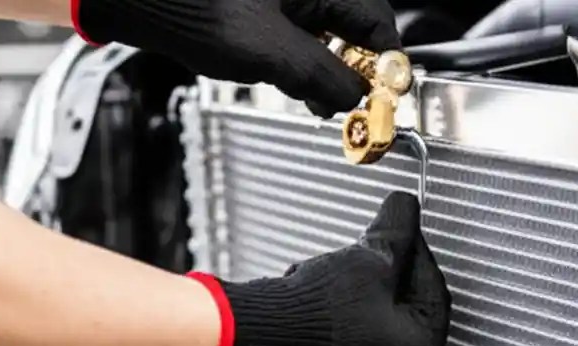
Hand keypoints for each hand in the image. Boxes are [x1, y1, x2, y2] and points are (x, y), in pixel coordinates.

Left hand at [75, 0, 399, 115]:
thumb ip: (324, 78)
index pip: (379, 24)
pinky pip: (298, 26)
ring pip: (325, 28)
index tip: (382, 99)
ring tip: (313, 96)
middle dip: (353, 68)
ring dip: (325, 65)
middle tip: (345, 104)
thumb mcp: (271, 55)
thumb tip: (356, 97)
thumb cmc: (193, 9)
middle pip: (355, 25)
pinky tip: (286, 76)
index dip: (384, 67)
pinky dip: (299, 53)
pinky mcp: (262, 2)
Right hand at [175, 192, 450, 345]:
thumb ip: (396, 230)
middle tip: (363, 249)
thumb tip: (405, 204)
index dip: (416, 252)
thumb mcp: (369, 259)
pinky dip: (332, 318)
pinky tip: (311, 299)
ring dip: (352, 293)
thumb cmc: (322, 313)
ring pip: (367, 325)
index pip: (433, 291)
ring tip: (329, 275)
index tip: (401, 230)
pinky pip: (341, 344)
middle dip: (381, 274)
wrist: (257, 342)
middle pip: (399, 311)